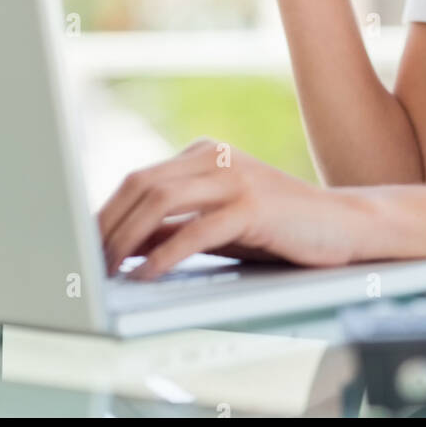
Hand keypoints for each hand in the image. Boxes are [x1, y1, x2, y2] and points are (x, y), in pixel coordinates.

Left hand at [97, 138, 369, 277]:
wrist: (342, 224)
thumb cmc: (278, 228)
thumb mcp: (217, 222)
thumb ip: (174, 224)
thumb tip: (118, 243)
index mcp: (205, 152)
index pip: (138, 178)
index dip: (105, 213)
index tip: (84, 246)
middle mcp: (216, 156)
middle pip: (142, 185)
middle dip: (107, 226)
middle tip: (87, 262)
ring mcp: (235, 177)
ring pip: (161, 200)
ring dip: (126, 238)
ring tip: (109, 269)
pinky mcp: (253, 205)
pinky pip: (196, 229)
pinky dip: (164, 254)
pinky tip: (147, 274)